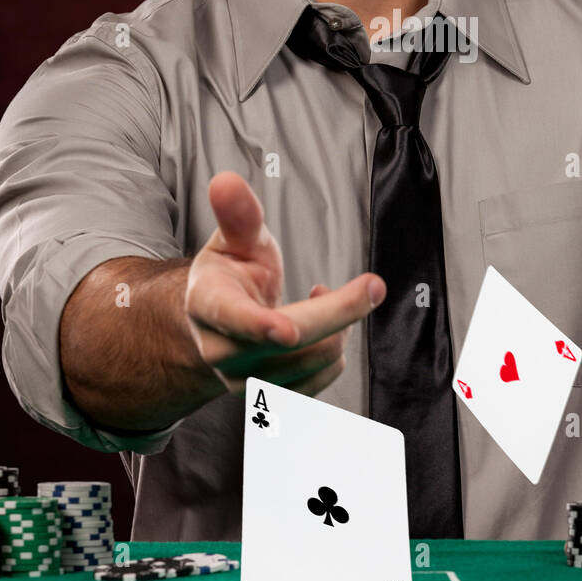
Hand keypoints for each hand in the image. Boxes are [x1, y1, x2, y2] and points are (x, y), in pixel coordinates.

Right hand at [184, 171, 384, 394]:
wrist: (218, 327)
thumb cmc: (229, 276)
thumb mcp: (232, 241)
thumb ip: (238, 215)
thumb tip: (226, 181)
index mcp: (208, 306)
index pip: (233, 318)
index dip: (259, 325)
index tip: (286, 329)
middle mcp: (222, 352)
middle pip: (292, 342)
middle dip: (339, 313)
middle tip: (373, 285)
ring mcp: (247, 382)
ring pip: (315, 361)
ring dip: (336, 326)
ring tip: (323, 297)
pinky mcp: (275, 399)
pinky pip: (324, 377)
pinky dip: (334, 347)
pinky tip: (324, 327)